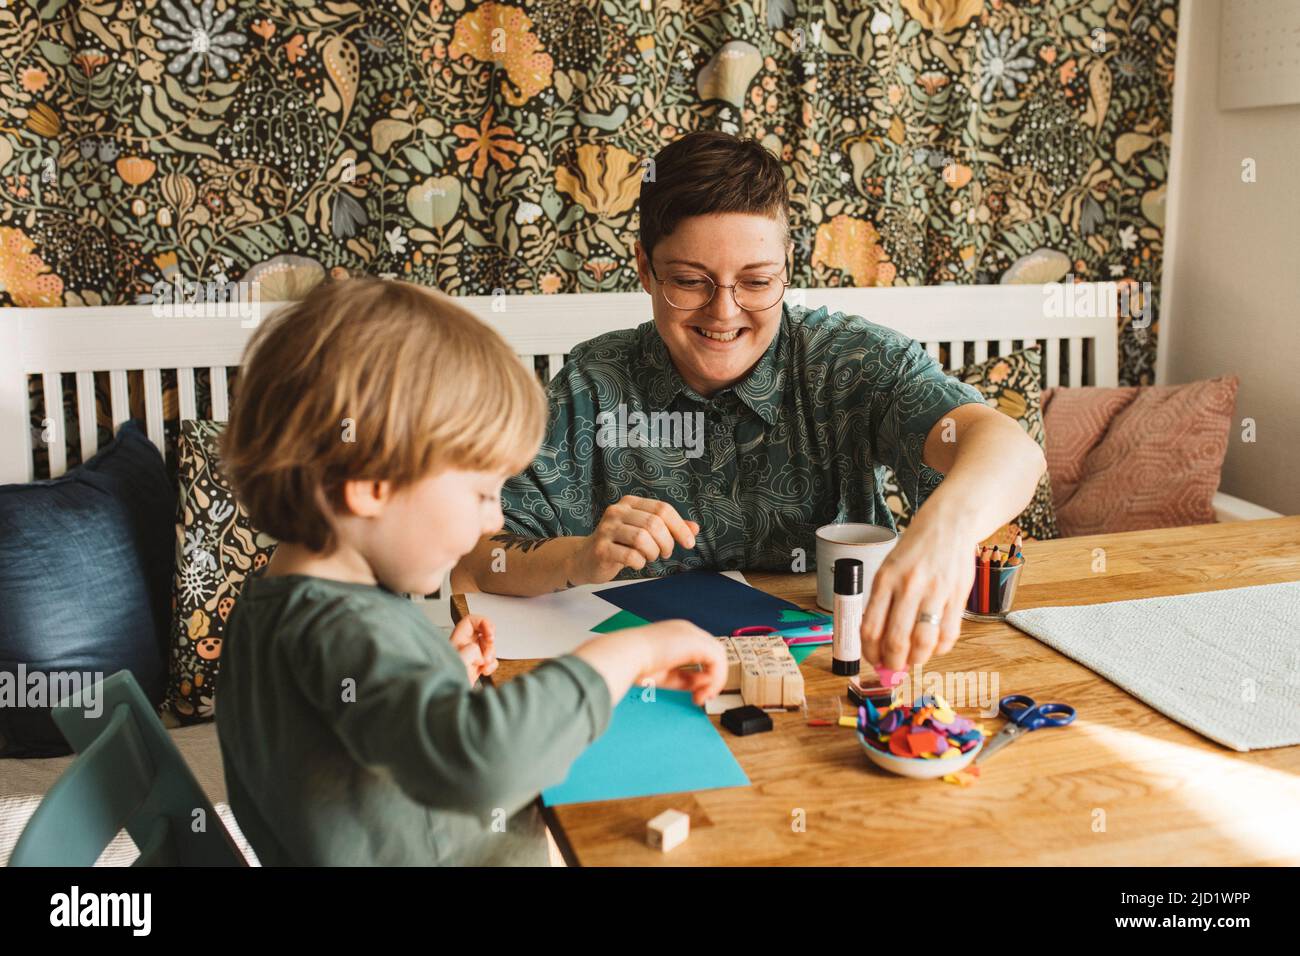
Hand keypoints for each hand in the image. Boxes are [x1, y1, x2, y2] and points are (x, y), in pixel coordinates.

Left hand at [450, 614, 497, 683]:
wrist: (450, 698)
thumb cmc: (447, 681)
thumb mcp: (459, 661)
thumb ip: (471, 651)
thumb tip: (479, 652)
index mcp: (457, 641)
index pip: (471, 621)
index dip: (483, 622)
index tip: (490, 633)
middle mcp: (464, 647)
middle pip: (482, 633)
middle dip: (490, 642)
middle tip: (488, 650)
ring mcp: (470, 658)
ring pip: (489, 647)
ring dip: (491, 655)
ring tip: (484, 664)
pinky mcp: (476, 668)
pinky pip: (490, 661)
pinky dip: (491, 666)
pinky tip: (484, 671)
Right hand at [567, 496, 698, 584]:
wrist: (584, 558)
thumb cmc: (619, 544)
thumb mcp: (644, 532)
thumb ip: (668, 528)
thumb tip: (695, 528)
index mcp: (630, 503)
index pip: (662, 509)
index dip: (680, 526)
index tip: (689, 542)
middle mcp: (617, 512)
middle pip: (654, 523)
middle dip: (667, 542)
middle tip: (665, 553)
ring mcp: (607, 529)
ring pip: (642, 538)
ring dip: (653, 552)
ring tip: (650, 557)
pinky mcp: (601, 549)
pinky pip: (630, 556)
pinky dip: (639, 562)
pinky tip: (636, 563)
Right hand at [574, 619, 727, 706]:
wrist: (626, 655)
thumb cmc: (635, 664)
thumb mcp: (666, 675)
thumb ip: (685, 679)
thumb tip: (701, 687)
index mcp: (675, 635)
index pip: (700, 654)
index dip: (704, 674)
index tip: (697, 694)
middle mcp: (686, 631)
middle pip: (712, 653)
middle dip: (712, 678)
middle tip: (703, 698)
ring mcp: (691, 634)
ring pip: (718, 656)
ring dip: (715, 681)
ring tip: (702, 697)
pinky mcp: (696, 642)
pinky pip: (717, 661)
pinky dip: (715, 679)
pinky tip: (703, 692)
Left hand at [860, 512, 976, 671]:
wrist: (948, 524)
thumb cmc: (915, 550)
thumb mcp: (888, 569)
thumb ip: (883, 603)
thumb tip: (879, 643)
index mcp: (885, 579)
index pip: (871, 628)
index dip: (871, 653)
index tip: (874, 660)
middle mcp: (909, 586)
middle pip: (896, 640)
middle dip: (893, 662)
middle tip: (894, 667)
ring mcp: (935, 591)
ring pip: (923, 642)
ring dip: (917, 660)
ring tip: (914, 660)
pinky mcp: (958, 595)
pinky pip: (949, 634)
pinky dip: (940, 648)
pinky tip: (934, 646)